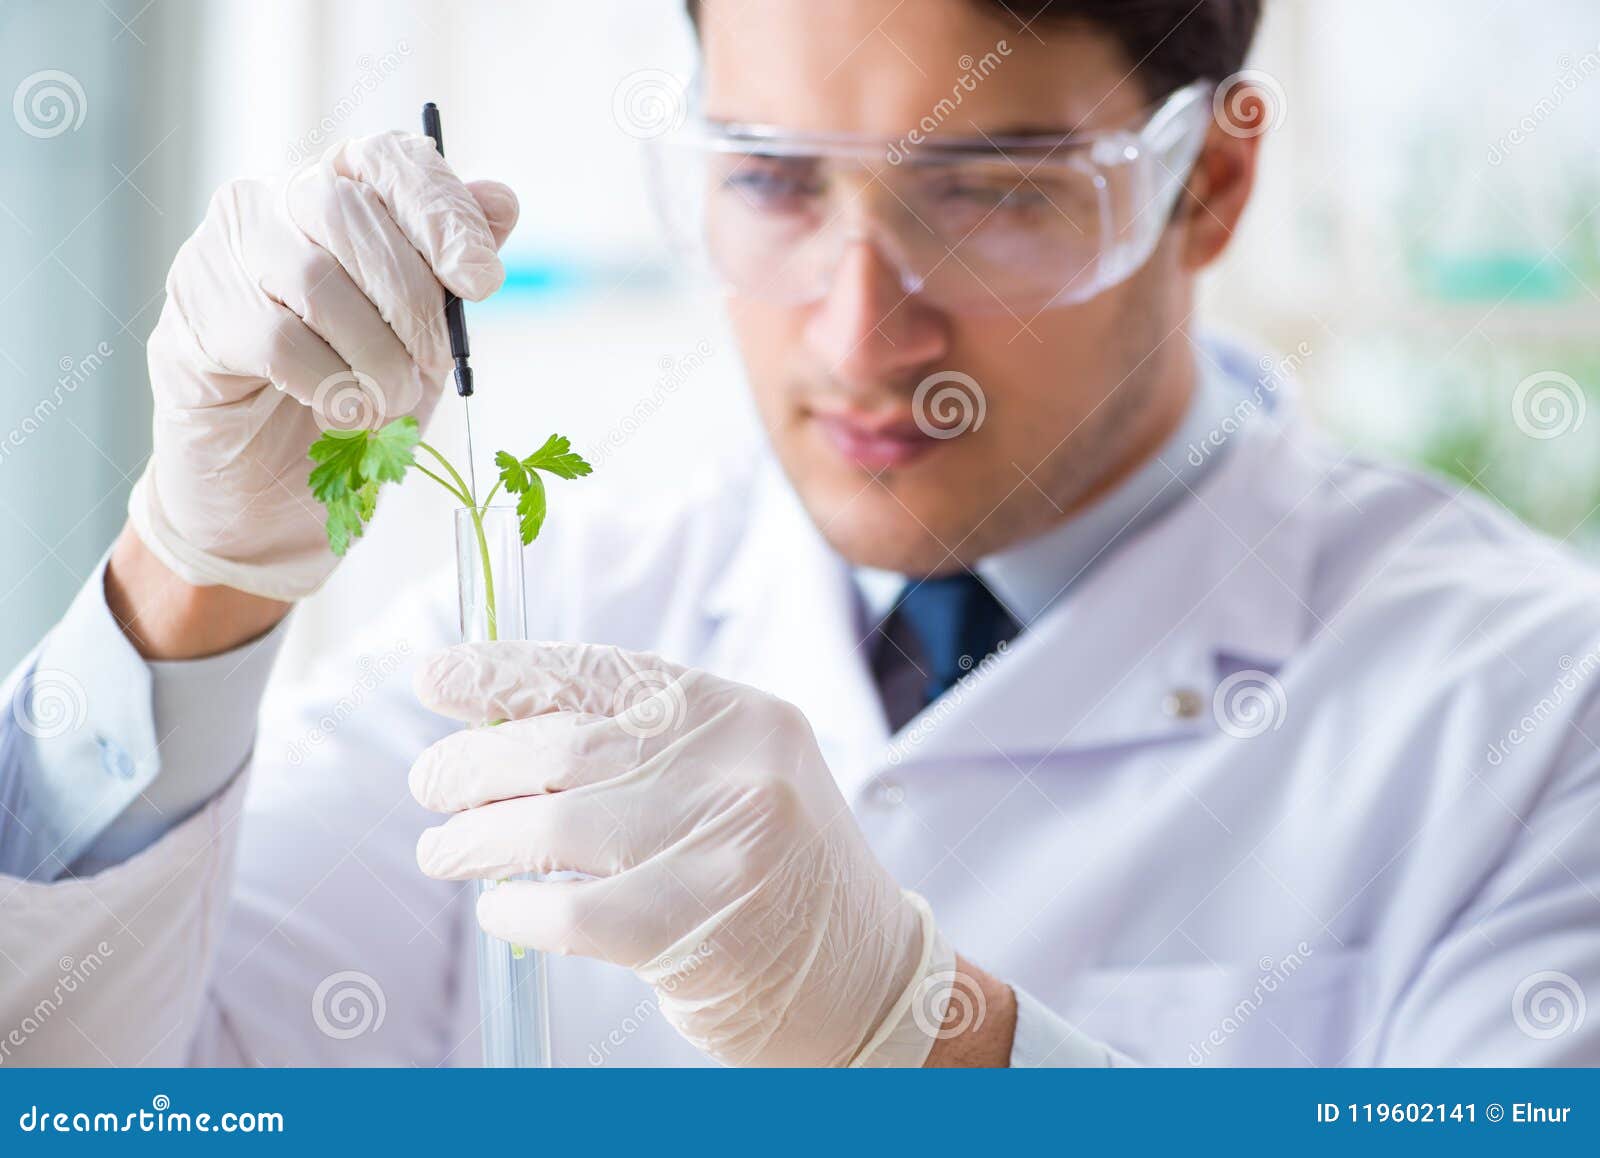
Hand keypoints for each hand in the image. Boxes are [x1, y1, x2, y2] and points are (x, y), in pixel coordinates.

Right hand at [129, 131, 517, 601]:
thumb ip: (455, 267)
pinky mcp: (194, 319)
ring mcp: (221, 256)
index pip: (390, 159)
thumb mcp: (424, 334)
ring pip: (314, 281)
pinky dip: (330, 388)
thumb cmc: (352, 395)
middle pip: (350, 215)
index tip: (481, 280)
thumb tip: (500, 201)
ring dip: (375, 358)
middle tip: (432, 365)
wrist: (270, 488)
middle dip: (413, 303)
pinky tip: (342, 415)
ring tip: (390, 402)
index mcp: (338, 190)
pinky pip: (277, 341)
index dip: (442, 213)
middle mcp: (271, 203)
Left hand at [409, 641, 957, 1066]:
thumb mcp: (727, 779)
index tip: (435, 678)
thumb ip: (633, 749)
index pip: (600, 672)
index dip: (505, 672)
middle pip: (562, 747)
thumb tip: (491, 724)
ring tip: (443, 849)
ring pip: (551, 826)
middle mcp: (737, 765)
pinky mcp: (700, 926)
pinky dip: (515, 910)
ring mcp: (723, 843)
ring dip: (474, 838)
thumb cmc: (773, 873)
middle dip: (472, 764)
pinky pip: (568, 911)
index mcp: (736, 713)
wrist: (866, 979)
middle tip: (430, 784)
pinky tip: (502, 911)